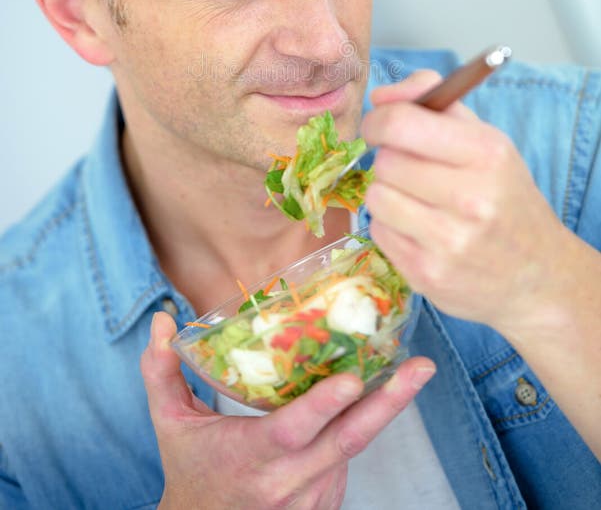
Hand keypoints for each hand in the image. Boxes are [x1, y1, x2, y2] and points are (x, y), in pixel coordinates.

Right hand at [141, 312, 435, 509]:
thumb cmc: (190, 470)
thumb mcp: (170, 423)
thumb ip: (162, 372)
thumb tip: (162, 321)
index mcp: (251, 456)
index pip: (293, 429)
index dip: (324, 404)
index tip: (354, 378)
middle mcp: (288, 481)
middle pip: (347, 439)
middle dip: (390, 402)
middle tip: (421, 367)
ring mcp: (311, 499)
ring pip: (353, 446)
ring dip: (381, 409)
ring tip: (408, 371)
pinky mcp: (324, 505)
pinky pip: (348, 459)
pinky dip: (359, 428)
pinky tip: (374, 398)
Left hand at [361, 70, 568, 339]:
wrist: (537, 274)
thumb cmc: (503, 196)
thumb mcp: (485, 139)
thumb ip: (434, 102)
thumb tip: (381, 96)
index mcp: (487, 153)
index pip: (401, 123)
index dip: (378, 120)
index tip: (379, 127)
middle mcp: (471, 198)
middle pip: (385, 161)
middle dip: (390, 160)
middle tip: (412, 170)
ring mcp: (449, 241)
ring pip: (376, 197)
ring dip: (388, 194)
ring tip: (417, 201)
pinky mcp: (427, 275)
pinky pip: (378, 232)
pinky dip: (391, 227)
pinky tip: (420, 230)